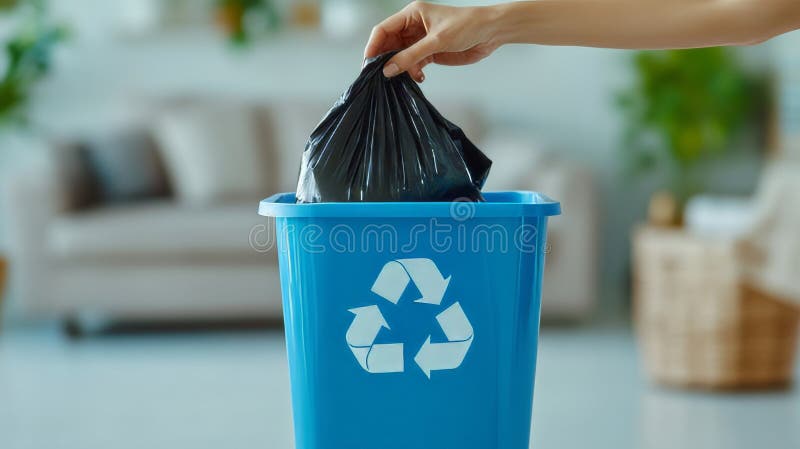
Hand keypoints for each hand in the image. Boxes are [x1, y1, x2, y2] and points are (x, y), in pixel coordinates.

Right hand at [364, 1, 501, 81]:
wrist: (491, 33)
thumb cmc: (466, 27)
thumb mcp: (436, 42)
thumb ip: (411, 56)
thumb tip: (388, 69)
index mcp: (411, 14)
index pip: (383, 29)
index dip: (373, 46)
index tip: (368, 64)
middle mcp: (413, 26)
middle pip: (389, 44)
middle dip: (385, 60)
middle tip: (381, 77)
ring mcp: (420, 40)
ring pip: (400, 56)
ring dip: (401, 68)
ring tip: (406, 78)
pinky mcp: (430, 52)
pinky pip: (413, 63)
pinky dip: (413, 72)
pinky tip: (420, 78)